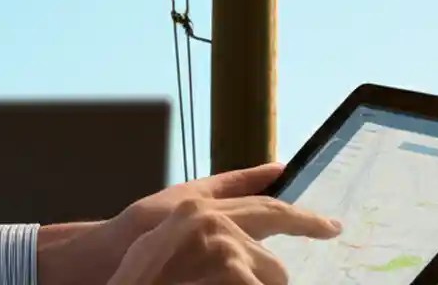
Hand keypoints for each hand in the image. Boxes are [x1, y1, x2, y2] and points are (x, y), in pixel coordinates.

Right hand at [37, 163, 339, 284]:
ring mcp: (219, 261)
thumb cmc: (139, 237)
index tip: (333, 228)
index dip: (305, 221)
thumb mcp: (183, 202)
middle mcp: (217, 231)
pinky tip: (212, 283)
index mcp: (209, 208)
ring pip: (264, 284)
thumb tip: (277, 166)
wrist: (104, 268)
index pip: (271, 212)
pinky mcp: (224, 278)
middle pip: (273, 268)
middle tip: (246, 281)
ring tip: (207, 280)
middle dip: (265, 282)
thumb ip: (231, 186)